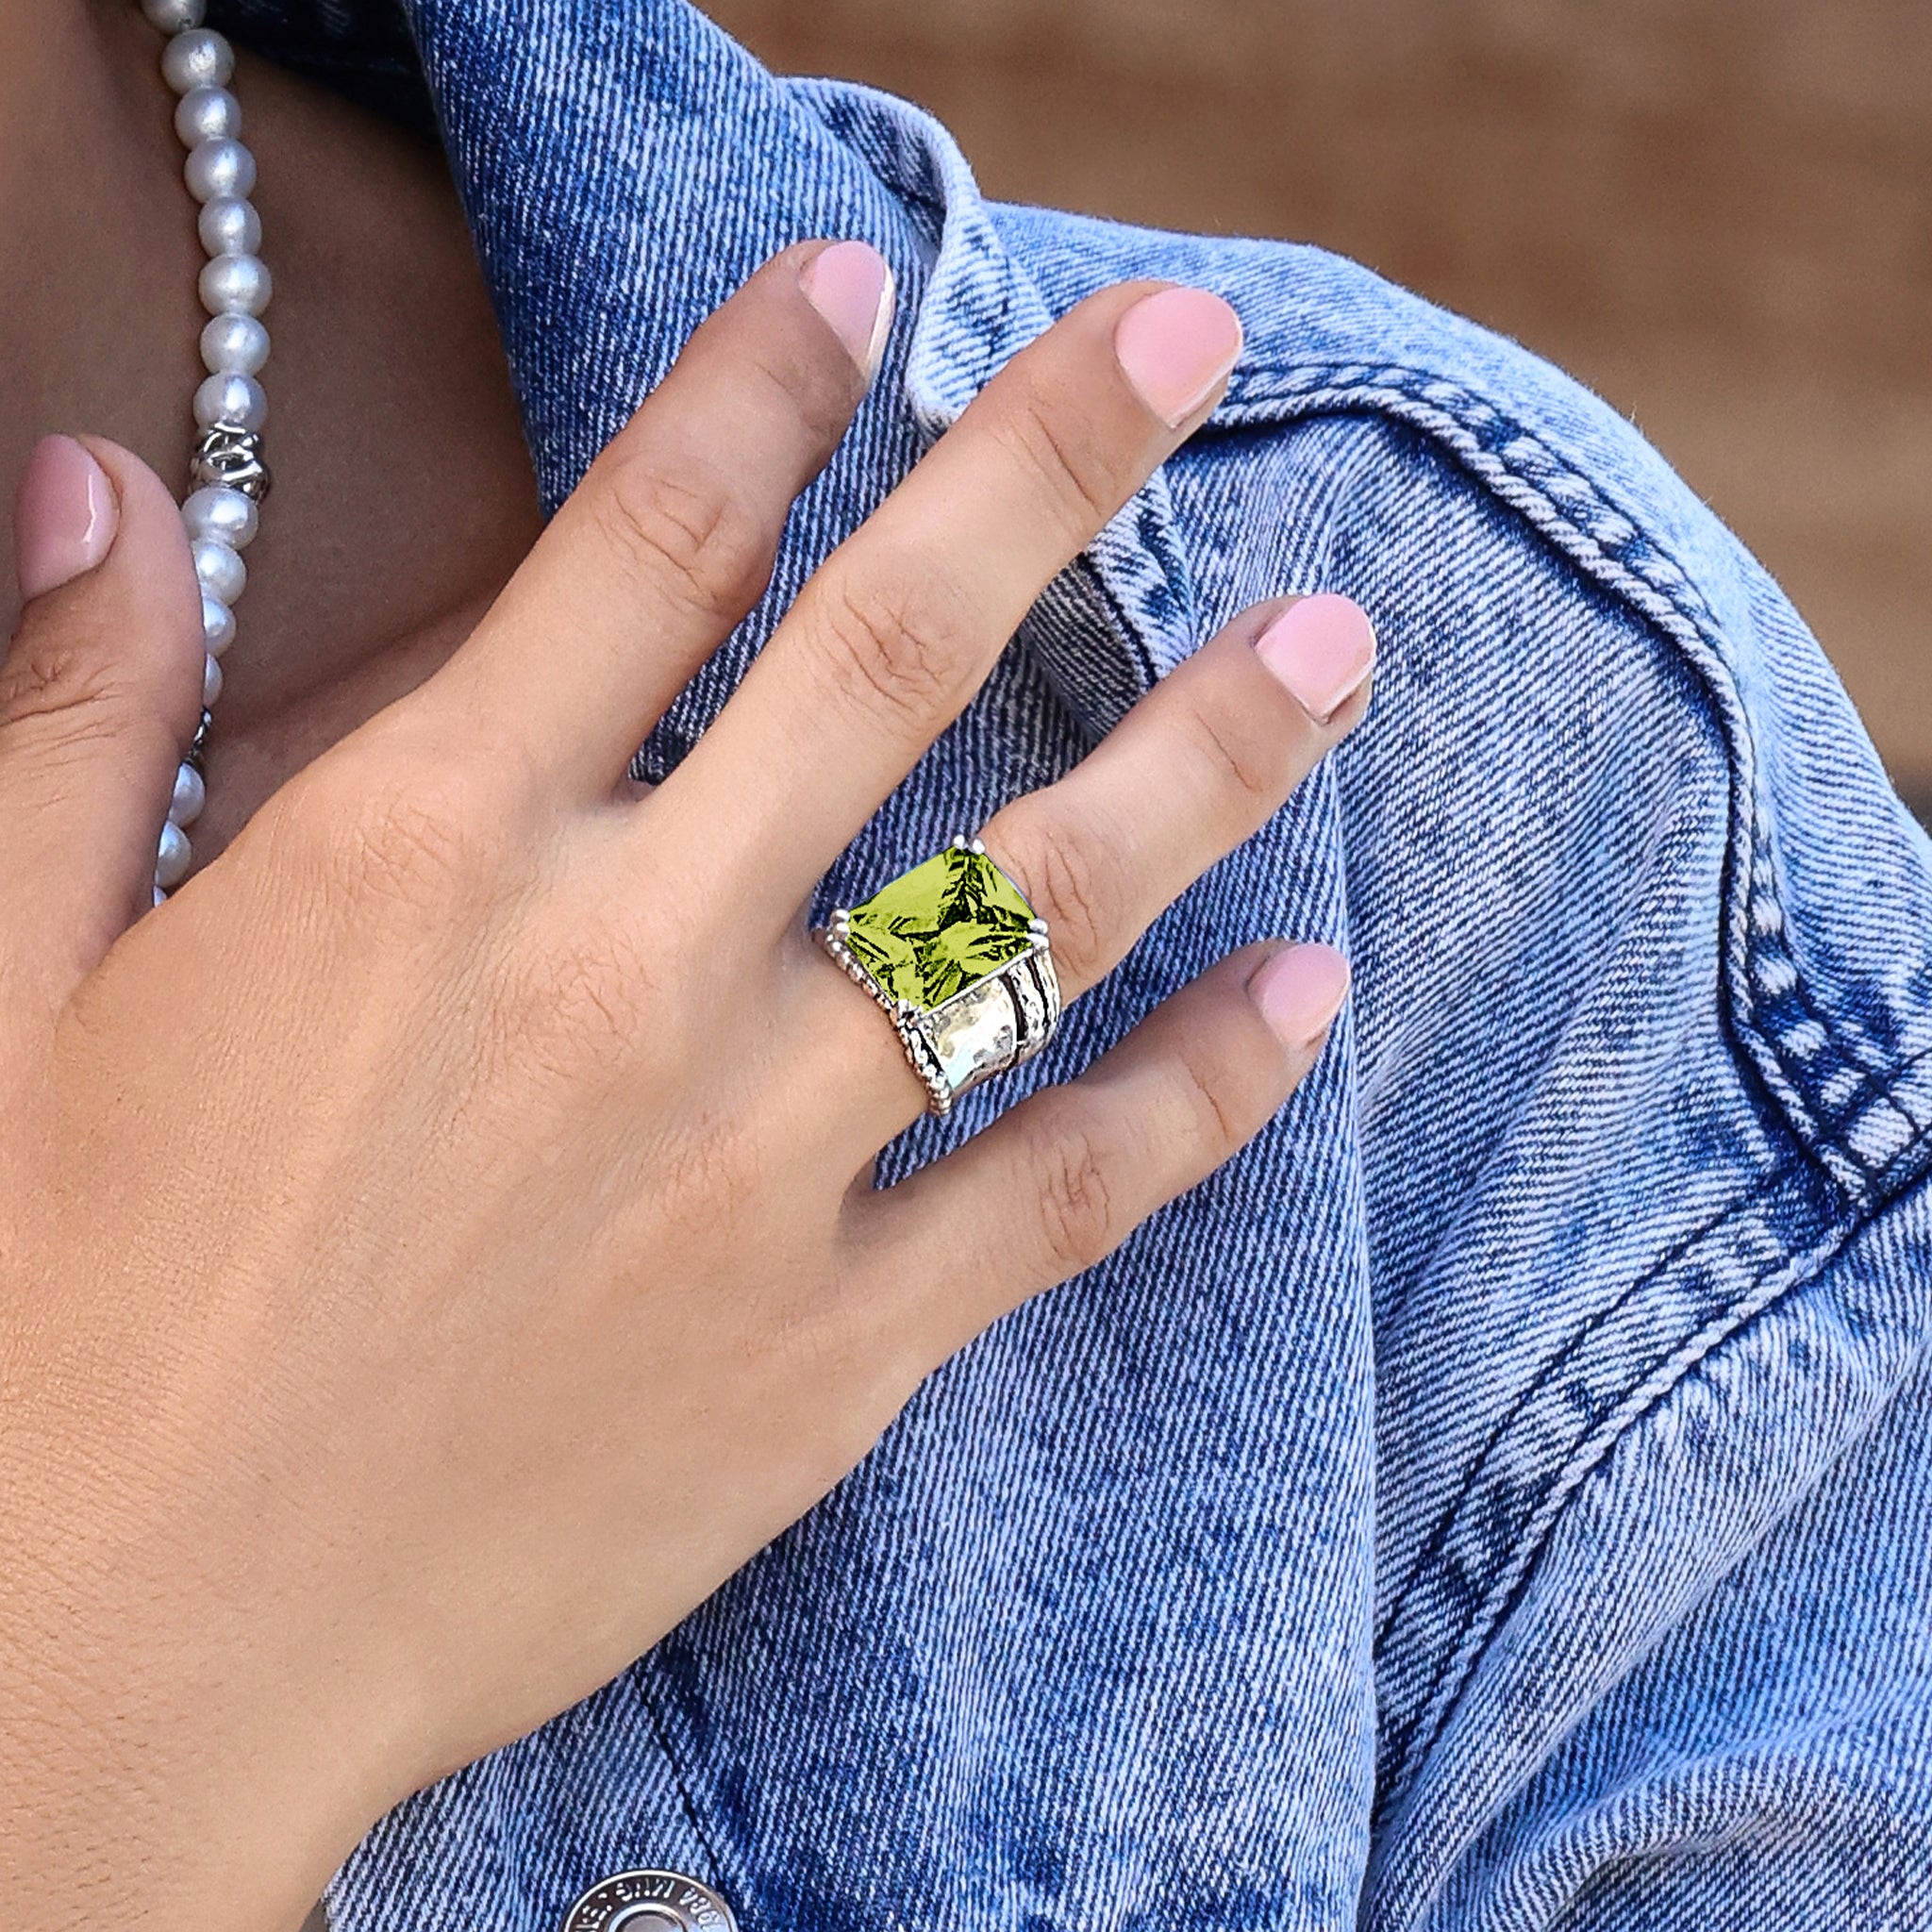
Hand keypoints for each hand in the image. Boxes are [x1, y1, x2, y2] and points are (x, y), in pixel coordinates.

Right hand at [0, 242, 1370, 1931]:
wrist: (119, 1666)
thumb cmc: (44, 1320)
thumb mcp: (0, 987)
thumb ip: (75, 714)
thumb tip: (96, 474)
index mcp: (420, 855)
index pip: (640, 541)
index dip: (764, 386)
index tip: (865, 277)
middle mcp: (623, 973)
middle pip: (888, 658)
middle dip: (1047, 470)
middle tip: (1180, 342)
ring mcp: (755, 1165)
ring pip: (1033, 910)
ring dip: (1201, 756)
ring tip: (1335, 647)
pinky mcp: (830, 1349)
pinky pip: (1066, 1189)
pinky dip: (1205, 1090)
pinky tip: (1307, 992)